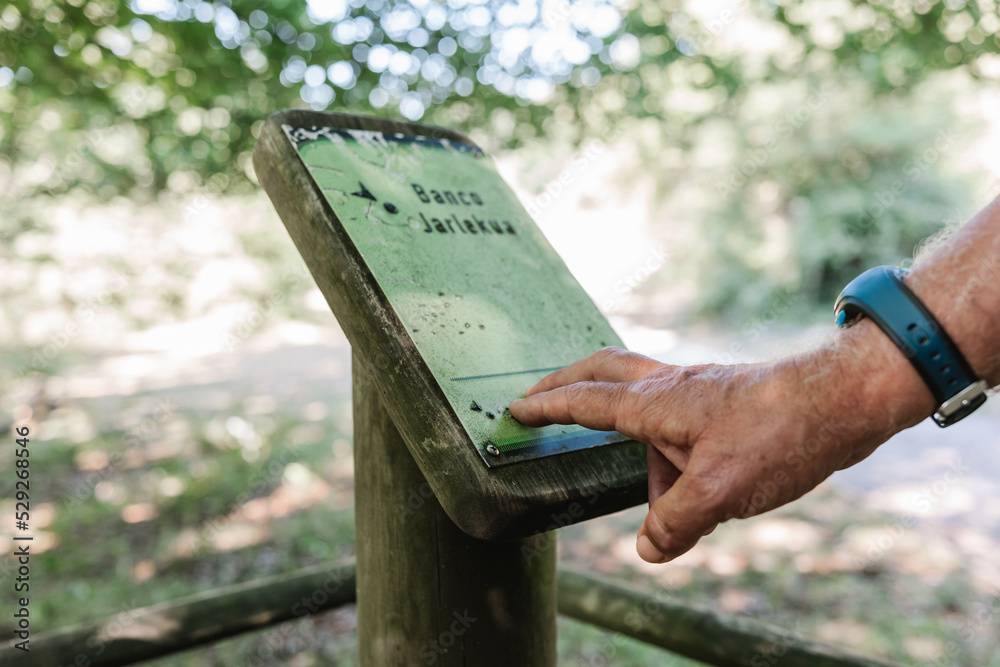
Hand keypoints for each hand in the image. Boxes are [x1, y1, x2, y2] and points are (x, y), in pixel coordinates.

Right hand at [509, 321, 933, 562]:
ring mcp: (698, 391)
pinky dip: (667, 451)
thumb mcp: (719, 490)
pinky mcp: (723, 403)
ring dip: (636, 447)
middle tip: (540, 395)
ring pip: (644, 405)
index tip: (516, 408)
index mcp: (656, 403)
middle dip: (566, 382)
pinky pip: (677, 422)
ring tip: (667, 508)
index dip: (547, 406)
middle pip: (602, 371)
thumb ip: (674, 522)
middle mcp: (669, 387)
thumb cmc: (779, 432)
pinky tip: (698, 492)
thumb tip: (649, 549)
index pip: (586, 401)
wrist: (843, 400)